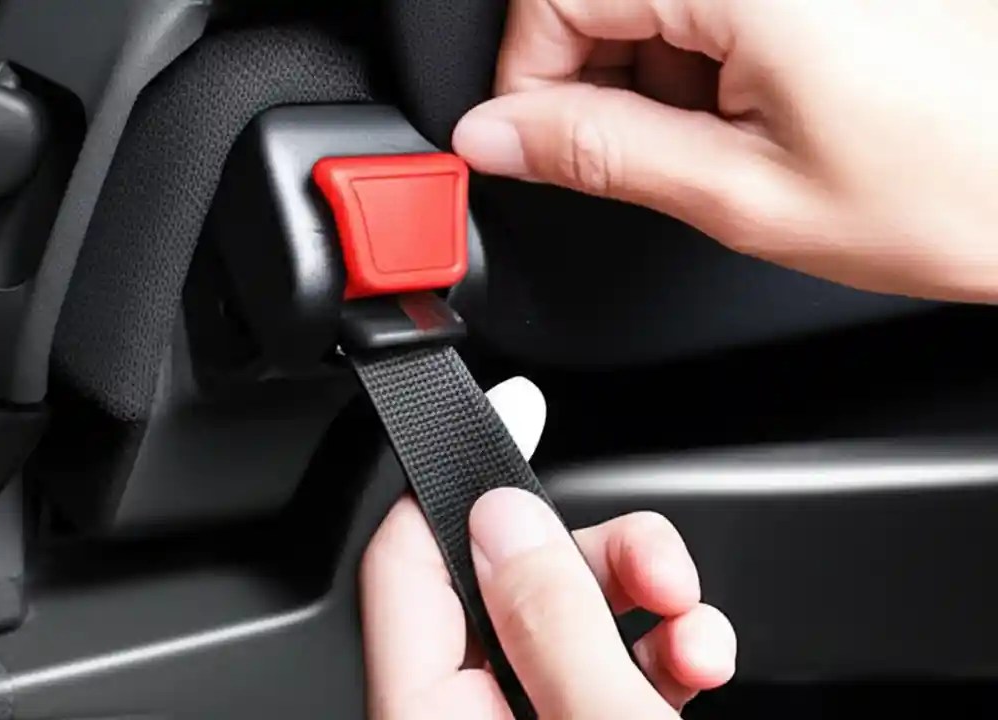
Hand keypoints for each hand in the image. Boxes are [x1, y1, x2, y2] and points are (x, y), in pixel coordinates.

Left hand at [361, 379, 734, 717]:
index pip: (406, 560)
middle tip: (660, 571)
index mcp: (428, 717)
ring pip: (567, 625)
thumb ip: (552, 621)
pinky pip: (606, 674)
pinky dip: (659, 656)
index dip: (455, 474)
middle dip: (597, 556)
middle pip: (506, 581)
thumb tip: (509, 517)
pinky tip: (699, 662)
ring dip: (645, 606)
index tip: (515, 408)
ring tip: (696, 633)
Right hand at [453, 0, 997, 303]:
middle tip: (641, 153)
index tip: (537, 141)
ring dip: (654, 67)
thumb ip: (599, 153)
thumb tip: (495, 136)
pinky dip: (707, 49)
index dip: (526, 80)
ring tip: (723, 140)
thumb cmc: (956, 187)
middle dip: (590, 75)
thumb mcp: (742, 192)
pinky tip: (755, 106)